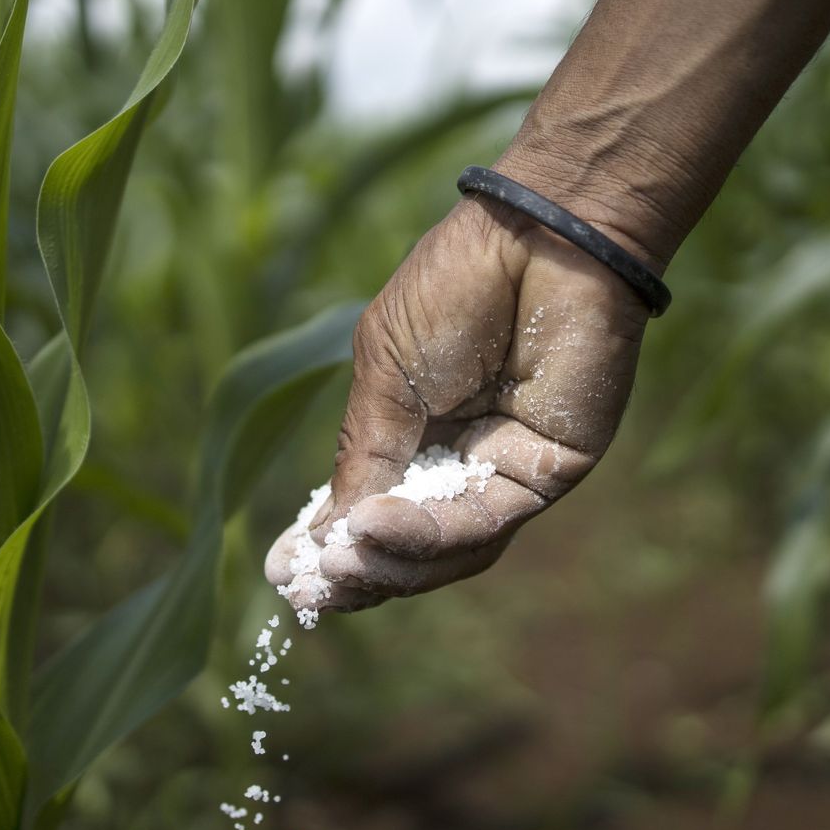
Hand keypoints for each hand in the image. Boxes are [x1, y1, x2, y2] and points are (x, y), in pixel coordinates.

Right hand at [265, 188, 651, 614]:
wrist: (534, 240)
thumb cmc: (452, 291)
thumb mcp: (382, 379)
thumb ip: (362, 459)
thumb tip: (322, 543)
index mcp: (414, 436)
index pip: (372, 512)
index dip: (330, 546)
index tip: (283, 574)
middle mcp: (460, 464)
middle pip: (409, 546)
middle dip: (357, 571)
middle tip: (310, 589)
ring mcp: (504, 473)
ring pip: (447, 550)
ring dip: (389, 563)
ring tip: (340, 562)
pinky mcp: (545, 475)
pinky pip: (482, 523)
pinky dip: (426, 534)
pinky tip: (376, 526)